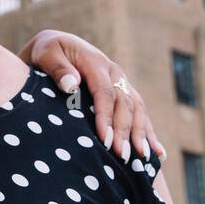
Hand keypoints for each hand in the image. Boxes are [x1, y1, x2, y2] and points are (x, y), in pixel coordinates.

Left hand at [18, 30, 165, 163]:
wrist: (58, 45)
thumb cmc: (48, 52)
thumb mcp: (46, 54)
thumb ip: (58, 68)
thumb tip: (71, 86)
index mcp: (96, 63)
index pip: (105, 92)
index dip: (106, 117)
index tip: (104, 139)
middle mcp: (115, 73)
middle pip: (125, 104)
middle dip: (125, 131)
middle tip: (123, 155)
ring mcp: (122, 82)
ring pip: (137, 109)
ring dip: (141, 134)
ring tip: (143, 158)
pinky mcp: (124, 92)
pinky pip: (140, 113)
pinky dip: (148, 132)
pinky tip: (157, 153)